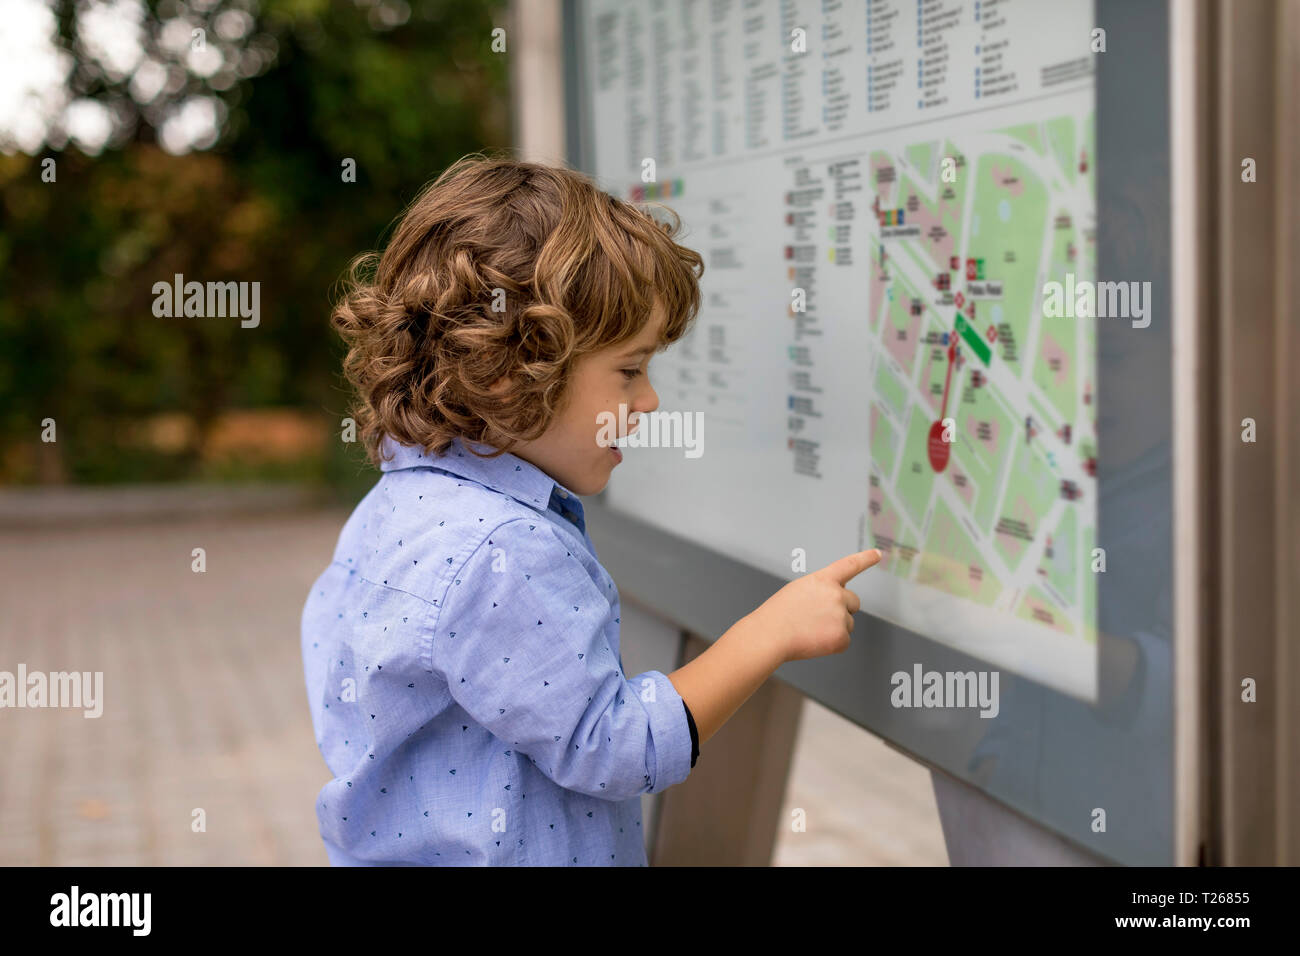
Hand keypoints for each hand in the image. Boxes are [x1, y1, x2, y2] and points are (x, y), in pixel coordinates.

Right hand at [747, 549, 881, 663]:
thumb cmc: (778, 614)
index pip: (849, 565)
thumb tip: (839, 602)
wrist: (770, 635)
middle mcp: (836, 594)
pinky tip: (814, 641)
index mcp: (823, 580)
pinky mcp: (841, 637)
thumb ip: (821, 591)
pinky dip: (832, 643)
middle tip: (819, 618)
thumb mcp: (799, 591)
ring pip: (848, 623)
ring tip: (810, 629)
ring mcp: (840, 615)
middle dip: (843, 609)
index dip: (865, 558)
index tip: (878, 553)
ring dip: (834, 627)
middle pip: (854, 602)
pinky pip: (844, 641)